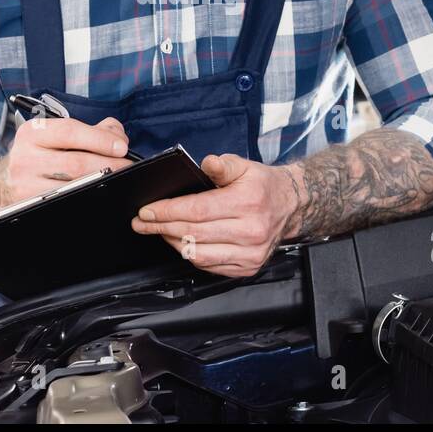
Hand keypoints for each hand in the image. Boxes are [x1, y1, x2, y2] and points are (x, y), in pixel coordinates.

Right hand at [1, 116, 131, 207]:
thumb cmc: (37, 155)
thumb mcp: (54, 135)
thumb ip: (90, 130)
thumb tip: (117, 136)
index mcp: (33, 133)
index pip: (70, 132)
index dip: (100, 139)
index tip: (122, 147)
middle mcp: (25, 158)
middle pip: (76, 163)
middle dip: (109, 165)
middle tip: (128, 167)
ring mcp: (26, 186)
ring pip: (74, 187)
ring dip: (101, 184)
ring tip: (119, 181)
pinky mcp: (31, 207)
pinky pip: (66, 205)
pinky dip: (87, 200)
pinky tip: (100, 196)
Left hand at [130, 153, 300, 275]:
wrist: (290, 206)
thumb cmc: (263, 185)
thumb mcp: (245, 166)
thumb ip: (222, 165)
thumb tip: (205, 164)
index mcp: (248, 203)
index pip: (198, 210)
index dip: (167, 211)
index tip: (146, 211)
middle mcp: (250, 231)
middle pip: (194, 233)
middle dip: (161, 227)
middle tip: (142, 223)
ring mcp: (250, 254)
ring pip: (199, 254)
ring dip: (173, 242)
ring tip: (159, 231)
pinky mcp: (248, 267)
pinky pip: (210, 266)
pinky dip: (190, 255)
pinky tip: (180, 242)